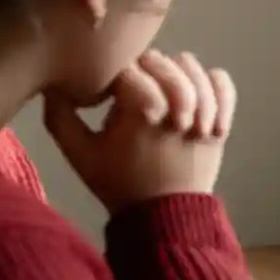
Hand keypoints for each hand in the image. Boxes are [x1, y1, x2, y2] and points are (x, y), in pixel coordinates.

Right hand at [44, 50, 237, 213]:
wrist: (163, 216)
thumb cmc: (119, 182)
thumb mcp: (79, 153)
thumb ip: (61, 116)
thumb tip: (54, 84)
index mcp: (141, 110)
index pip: (127, 67)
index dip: (112, 73)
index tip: (107, 92)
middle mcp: (178, 108)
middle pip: (162, 63)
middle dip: (143, 68)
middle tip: (132, 87)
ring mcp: (204, 116)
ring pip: (194, 70)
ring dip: (176, 71)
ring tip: (162, 85)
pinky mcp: (221, 125)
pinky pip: (224, 87)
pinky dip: (213, 81)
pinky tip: (198, 85)